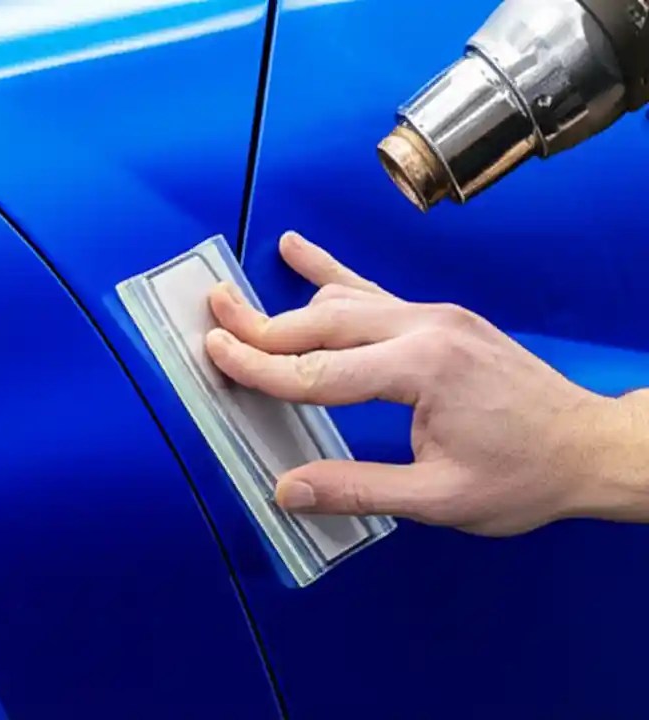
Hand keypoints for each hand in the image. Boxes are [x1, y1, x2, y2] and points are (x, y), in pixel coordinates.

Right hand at [205, 232, 648, 535]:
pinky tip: (301, 250)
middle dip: (260, 326)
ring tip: (235, 298)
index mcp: (422, 369)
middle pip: (321, 323)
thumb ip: (358, 489)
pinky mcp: (440, 318)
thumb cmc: (524, 476)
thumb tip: (287, 488)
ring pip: (343, 302)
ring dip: (286, 305)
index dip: (259, 368)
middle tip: (211, 322)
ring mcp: (434, 316)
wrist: (588, 447)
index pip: (318, 370)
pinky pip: (373, 292)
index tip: (215, 356)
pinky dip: (331, 275)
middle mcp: (425, 329)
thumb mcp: (441, 500)